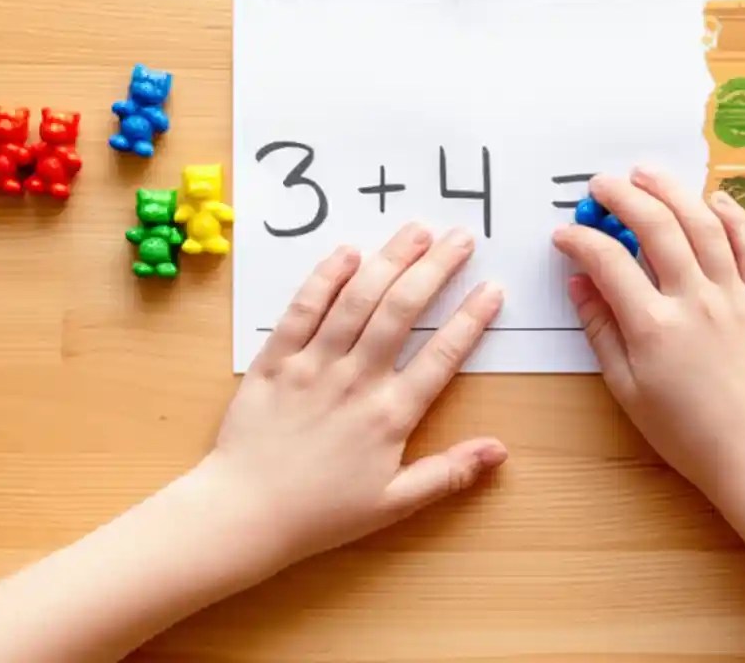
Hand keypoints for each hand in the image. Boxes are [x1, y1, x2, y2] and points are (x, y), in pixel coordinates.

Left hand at [203, 223, 507, 563]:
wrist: (245, 513)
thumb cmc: (321, 513)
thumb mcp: (394, 504)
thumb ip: (449, 473)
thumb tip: (500, 450)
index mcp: (390, 415)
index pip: (441, 356)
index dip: (471, 319)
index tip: (492, 288)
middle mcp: (355, 380)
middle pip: (402, 311)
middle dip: (436, 268)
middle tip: (461, 237)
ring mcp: (313, 365)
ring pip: (357, 300)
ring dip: (390, 259)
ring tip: (416, 229)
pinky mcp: (275, 360)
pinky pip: (302, 309)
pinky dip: (325, 278)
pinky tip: (347, 252)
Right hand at [553, 168, 744, 504]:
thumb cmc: (687, 432)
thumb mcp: (628, 390)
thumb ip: (602, 332)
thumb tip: (580, 286)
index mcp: (654, 328)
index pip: (608, 262)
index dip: (580, 240)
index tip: (565, 234)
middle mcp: (695, 302)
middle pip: (656, 227)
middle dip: (622, 197)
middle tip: (601, 186)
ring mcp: (734, 298)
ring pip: (703, 225)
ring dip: (672, 192)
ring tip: (646, 174)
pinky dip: (733, 217)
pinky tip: (713, 200)